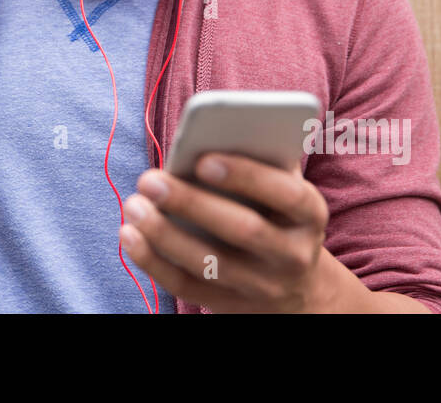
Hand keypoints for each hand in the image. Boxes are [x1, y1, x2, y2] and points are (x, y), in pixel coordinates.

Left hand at [119, 153, 336, 312]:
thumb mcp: (281, 186)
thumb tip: (205, 134)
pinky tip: (130, 235)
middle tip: (149, 179)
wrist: (299, 286)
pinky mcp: (232, 307)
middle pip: (243, 231)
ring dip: (165, 235)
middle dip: (192, 204)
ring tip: (134, 205)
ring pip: (211, 264)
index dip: (247, 176)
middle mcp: (293, 255)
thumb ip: (257, 160)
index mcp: (310, 214)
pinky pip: (189, 287)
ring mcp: (264, 287)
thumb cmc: (276, 212)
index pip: (286, 194)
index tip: (203, 160)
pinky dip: (155, 263)